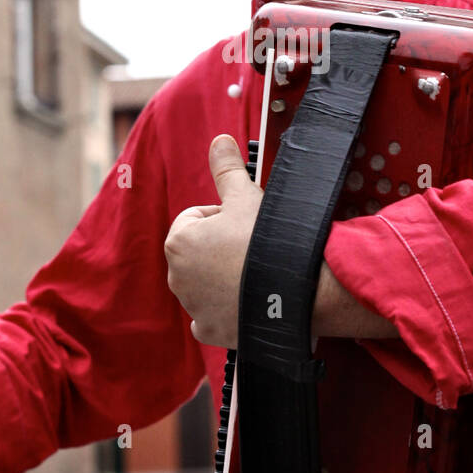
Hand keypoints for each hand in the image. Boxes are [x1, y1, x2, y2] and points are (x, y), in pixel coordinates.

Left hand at [165, 135, 262, 347]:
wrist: (296, 289)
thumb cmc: (269, 240)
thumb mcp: (246, 197)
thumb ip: (227, 168)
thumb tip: (219, 141)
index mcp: (178, 241)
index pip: (194, 219)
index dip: (221, 217)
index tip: (243, 223)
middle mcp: (176, 277)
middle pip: (198, 252)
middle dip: (220, 247)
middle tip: (252, 247)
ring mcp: (193, 307)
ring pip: (205, 283)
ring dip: (224, 276)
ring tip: (255, 272)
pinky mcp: (210, 331)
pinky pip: (211, 317)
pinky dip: (226, 310)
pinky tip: (248, 300)